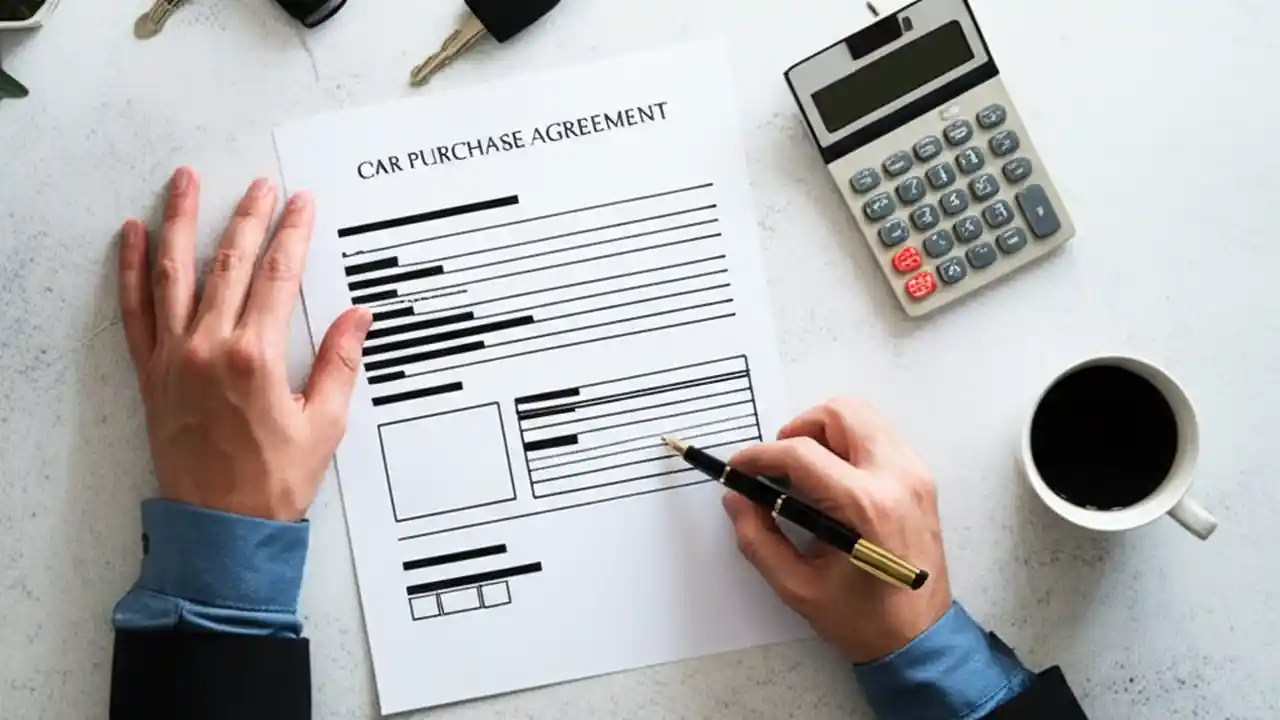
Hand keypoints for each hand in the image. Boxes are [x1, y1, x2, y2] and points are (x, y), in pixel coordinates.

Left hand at [117, 167, 370, 520]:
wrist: (220, 526)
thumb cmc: (273, 482)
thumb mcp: (324, 425)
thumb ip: (338, 364)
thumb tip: (356, 317)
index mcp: (255, 357)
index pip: (276, 277)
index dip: (292, 234)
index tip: (301, 205)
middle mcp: (208, 348)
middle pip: (228, 264)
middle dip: (246, 217)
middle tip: (259, 185)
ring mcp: (173, 358)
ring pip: (173, 274)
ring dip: (179, 222)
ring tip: (184, 182)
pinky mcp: (151, 373)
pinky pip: (135, 311)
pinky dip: (131, 270)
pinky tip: (132, 237)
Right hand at [724, 398, 952, 662]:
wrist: (921, 639)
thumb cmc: (863, 619)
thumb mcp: (797, 586)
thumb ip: (758, 538)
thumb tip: (737, 498)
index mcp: (866, 507)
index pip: (801, 453)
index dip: (760, 456)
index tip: (740, 467)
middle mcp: (896, 478)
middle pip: (840, 413)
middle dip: (798, 429)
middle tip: (779, 463)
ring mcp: (915, 474)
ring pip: (864, 416)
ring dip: (826, 431)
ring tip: (805, 467)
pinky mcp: (921, 478)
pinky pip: (880, 435)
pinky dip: (850, 442)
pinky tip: (833, 476)